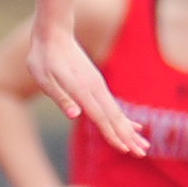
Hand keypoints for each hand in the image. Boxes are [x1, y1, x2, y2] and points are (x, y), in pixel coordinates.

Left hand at [27, 29, 146, 155]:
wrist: (54, 32)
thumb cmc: (43, 57)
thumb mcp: (44, 78)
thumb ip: (60, 97)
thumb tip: (74, 115)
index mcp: (82, 89)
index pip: (100, 116)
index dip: (112, 134)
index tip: (124, 149)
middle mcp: (94, 87)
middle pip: (114, 117)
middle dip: (127, 137)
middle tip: (141, 153)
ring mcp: (97, 84)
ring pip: (116, 112)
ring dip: (130, 130)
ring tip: (143, 145)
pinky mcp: (96, 83)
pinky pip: (113, 104)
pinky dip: (124, 118)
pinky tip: (134, 126)